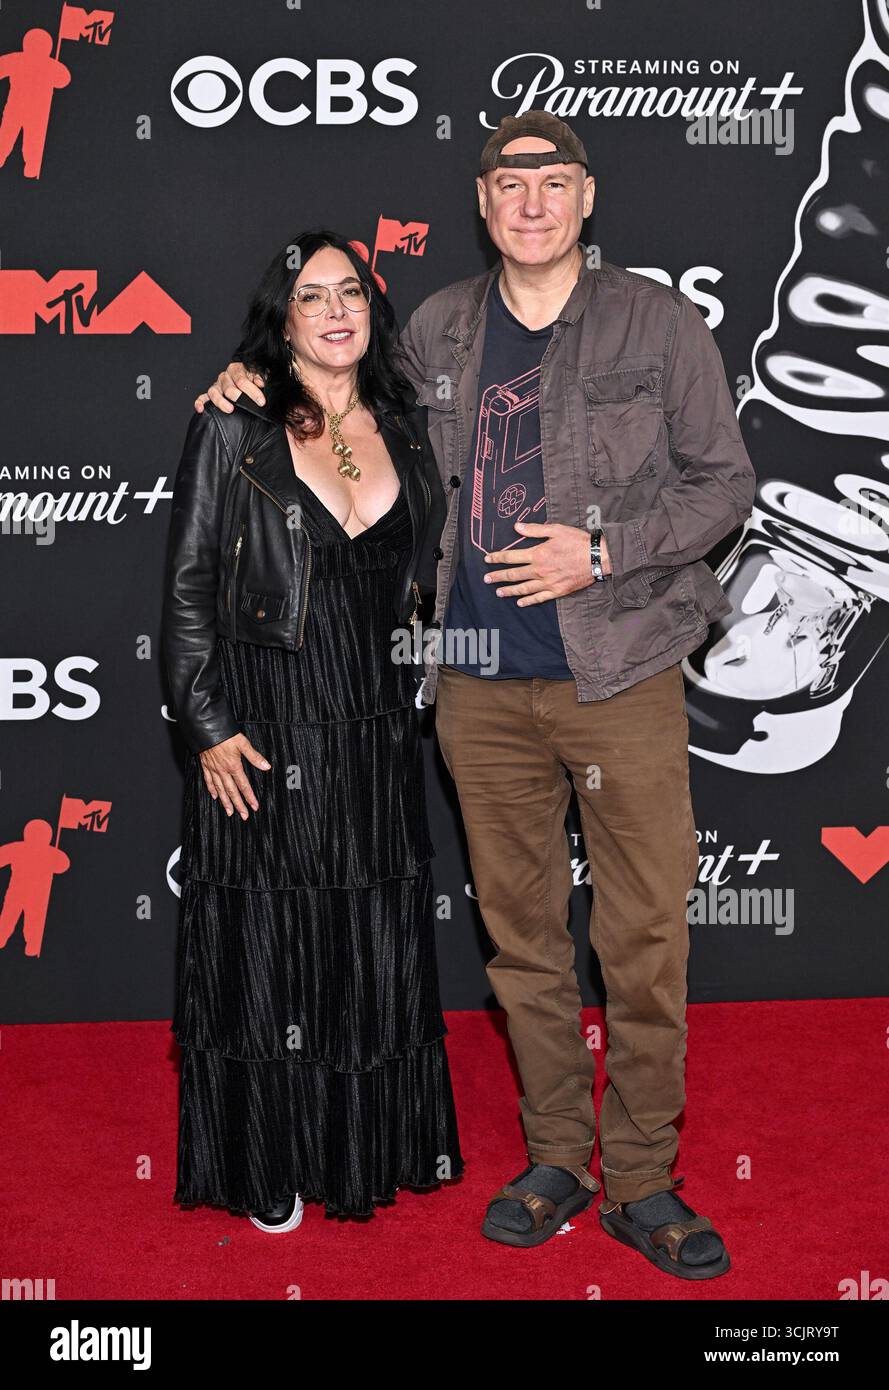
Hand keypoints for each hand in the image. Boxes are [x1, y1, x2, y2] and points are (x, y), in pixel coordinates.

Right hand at [194, 361, 267, 414]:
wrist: (246, 380)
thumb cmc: (252, 378)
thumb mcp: (258, 375)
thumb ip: (260, 377)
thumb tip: (259, 383)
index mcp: (236, 369)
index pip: (242, 380)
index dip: (252, 392)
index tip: (261, 401)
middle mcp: (224, 377)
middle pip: (229, 388)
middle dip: (239, 397)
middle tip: (248, 405)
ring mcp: (217, 385)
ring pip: (214, 392)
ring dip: (221, 401)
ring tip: (230, 409)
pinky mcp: (211, 394)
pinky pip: (203, 398)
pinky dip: (200, 403)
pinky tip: (201, 410)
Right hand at [198, 732, 270, 818]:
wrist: (206, 729)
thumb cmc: (224, 734)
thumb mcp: (243, 743)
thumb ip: (254, 756)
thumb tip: (266, 766)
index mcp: (233, 766)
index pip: (244, 785)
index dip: (249, 797)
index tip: (254, 806)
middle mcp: (223, 770)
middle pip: (232, 792)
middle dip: (238, 805)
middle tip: (244, 815)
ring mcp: (213, 769)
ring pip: (220, 789)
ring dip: (226, 802)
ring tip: (230, 812)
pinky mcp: (205, 766)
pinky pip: (208, 781)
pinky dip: (212, 790)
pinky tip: (215, 796)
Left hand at [484, 521, 611, 604]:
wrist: (597, 557)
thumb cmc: (577, 541)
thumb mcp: (556, 530)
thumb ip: (535, 530)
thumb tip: (517, 527)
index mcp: (538, 554)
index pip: (512, 556)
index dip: (498, 558)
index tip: (488, 559)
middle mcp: (540, 570)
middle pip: (514, 574)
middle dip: (498, 576)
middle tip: (486, 579)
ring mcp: (548, 582)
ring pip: (524, 588)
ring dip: (509, 590)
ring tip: (499, 592)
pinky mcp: (558, 591)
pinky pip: (540, 598)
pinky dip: (529, 601)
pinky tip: (520, 602)